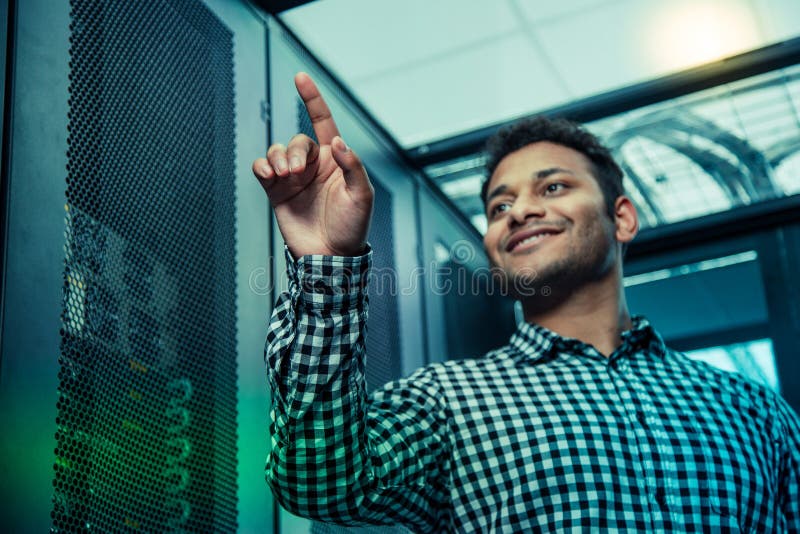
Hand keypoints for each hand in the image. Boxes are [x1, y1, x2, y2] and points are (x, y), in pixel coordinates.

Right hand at [252, 72, 373, 256]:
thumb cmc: (352, 227)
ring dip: (278, 159)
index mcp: (335, 160)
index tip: (300, 77)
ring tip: (284, 176)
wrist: (330, 256)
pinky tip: (269, 175)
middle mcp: (313, 165)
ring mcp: (293, 178)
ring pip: (277, 152)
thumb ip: (351, 165)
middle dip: (294, 152)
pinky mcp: (276, 192)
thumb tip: (336, 141)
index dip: (312, 99)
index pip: (323, 122)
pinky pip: (262, 168)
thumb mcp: (361, 195)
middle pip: (296, 141)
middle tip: (297, 172)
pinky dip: (262, 166)